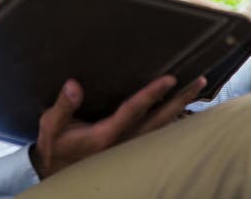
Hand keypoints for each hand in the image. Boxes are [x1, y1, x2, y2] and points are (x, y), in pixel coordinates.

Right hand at [31, 75, 206, 177]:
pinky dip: (171, 120)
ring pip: (162, 128)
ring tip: (195, 90)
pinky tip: (181, 108)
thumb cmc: (56, 146)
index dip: (152, 94)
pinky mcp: (131, 149)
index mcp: (105, 135)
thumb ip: (64, 105)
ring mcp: (130, 147)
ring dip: (180, 109)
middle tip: (198, 81)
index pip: (134, 111)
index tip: (170, 79)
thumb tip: (74, 85)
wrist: (57, 171)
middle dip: (179, 100)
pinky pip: (157, 134)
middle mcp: (123, 143)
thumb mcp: (52, 126)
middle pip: (159, 120)